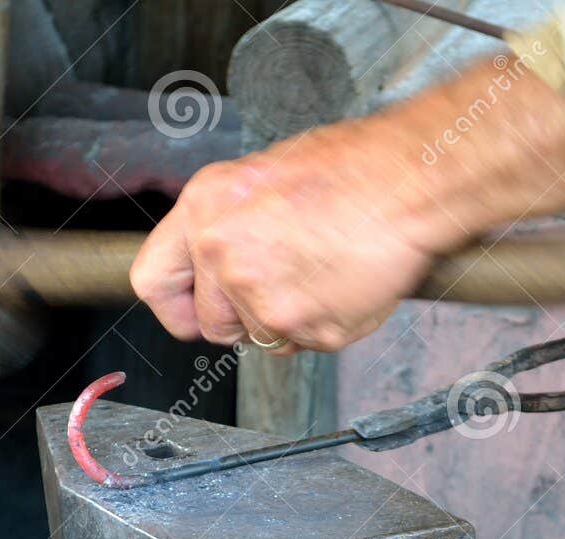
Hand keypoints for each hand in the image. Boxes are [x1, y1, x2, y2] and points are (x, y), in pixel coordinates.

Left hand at [132, 54, 564, 353]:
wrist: (410, 182)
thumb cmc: (352, 168)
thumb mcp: (261, 178)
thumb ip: (227, 224)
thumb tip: (214, 263)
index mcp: (205, 210)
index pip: (153, 282)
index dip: (175, 308)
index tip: (190, 316)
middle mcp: (223, 255)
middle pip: (214, 324)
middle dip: (244, 317)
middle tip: (285, 284)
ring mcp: (264, 298)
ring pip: (264, 337)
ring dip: (290, 319)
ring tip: (323, 271)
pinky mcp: (307, 328)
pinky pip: (307, 344)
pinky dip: (328, 324)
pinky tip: (344, 283)